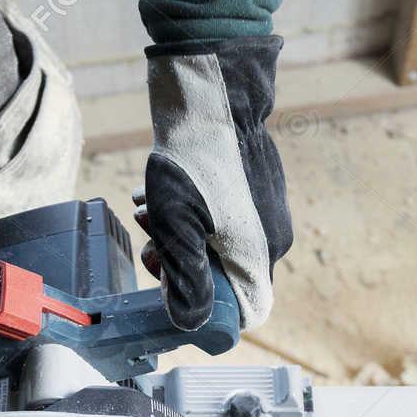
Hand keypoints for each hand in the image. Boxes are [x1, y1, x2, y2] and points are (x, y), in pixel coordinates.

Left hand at [134, 35, 291, 331]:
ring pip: (219, 242)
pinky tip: (157, 193)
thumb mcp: (177, 226)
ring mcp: (267, 209)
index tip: (175, 293)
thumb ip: (185, 280)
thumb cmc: (193, 161)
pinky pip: (224, 215)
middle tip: (149, 244)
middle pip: (226, 275)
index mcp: (258, 254)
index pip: (247, 309)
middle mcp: (271, 236)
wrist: (212, 94)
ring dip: (179, 236)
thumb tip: (189, 322)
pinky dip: (192, 212)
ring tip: (145, 212)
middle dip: (182, 266)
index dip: (210, 312)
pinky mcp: (257, 186)